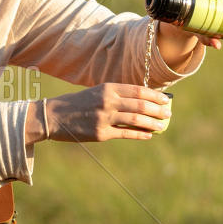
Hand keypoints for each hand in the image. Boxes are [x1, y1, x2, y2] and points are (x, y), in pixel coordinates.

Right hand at [26, 84, 170, 143]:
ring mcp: (104, 118)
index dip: (155, 95)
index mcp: (108, 88)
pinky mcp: (100, 133)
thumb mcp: (97, 93)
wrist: (54, 116)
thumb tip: (142, 101)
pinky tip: (148, 135)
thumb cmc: (78, 104)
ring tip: (162, 125)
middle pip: (141, 105)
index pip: (138, 91)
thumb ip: (117, 96)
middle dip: (158, 110)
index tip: (166, 100)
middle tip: (168, 114)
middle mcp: (107, 101)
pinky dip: (140, 134)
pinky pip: (126, 134)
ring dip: (152, 123)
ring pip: (136, 120)